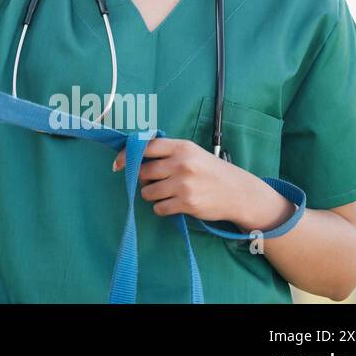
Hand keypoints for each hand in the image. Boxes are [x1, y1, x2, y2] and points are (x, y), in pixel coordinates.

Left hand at [112, 136, 255, 225]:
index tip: (117, 164)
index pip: (145, 147)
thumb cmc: (210, 171)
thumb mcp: (192, 153)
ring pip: (148, 192)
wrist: (238, 192)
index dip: (127, 155)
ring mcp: (184, 184)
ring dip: (152, 195)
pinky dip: (162, 208)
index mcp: (181, 147)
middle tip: (154, 182)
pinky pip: (159, 208)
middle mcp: (181, 164)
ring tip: (166, 193)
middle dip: (143, 179)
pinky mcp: (187, 203)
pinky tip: (173, 204)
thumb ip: (167, 152)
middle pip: (143, 172)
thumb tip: (134, 156)